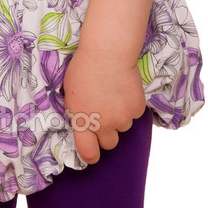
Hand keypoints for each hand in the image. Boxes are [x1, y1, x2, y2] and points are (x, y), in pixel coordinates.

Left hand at [62, 45, 146, 163]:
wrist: (107, 52)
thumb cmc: (84, 68)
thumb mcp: (70, 93)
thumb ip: (77, 113)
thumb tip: (82, 123)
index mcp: (82, 122)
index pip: (88, 153)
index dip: (91, 155)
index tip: (93, 152)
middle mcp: (103, 125)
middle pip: (109, 143)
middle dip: (107, 132)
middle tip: (105, 113)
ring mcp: (122, 118)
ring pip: (123, 127)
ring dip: (120, 116)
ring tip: (114, 94)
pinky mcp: (137, 109)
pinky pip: (134, 114)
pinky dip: (131, 105)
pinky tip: (124, 89)